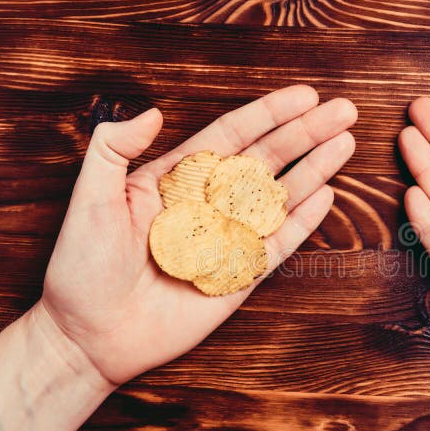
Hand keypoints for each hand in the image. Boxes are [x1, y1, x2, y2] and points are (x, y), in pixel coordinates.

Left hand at [41, 85, 356, 384]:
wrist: (91, 335)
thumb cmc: (83, 266)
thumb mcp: (91, 199)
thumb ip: (113, 150)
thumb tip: (153, 112)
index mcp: (177, 179)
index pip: (232, 136)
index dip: (270, 114)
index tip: (305, 95)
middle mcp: (208, 204)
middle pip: (267, 160)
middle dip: (306, 134)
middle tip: (344, 110)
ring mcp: (227, 238)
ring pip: (280, 197)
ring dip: (314, 170)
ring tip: (346, 143)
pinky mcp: (239, 275)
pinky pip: (278, 244)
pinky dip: (302, 221)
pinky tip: (326, 195)